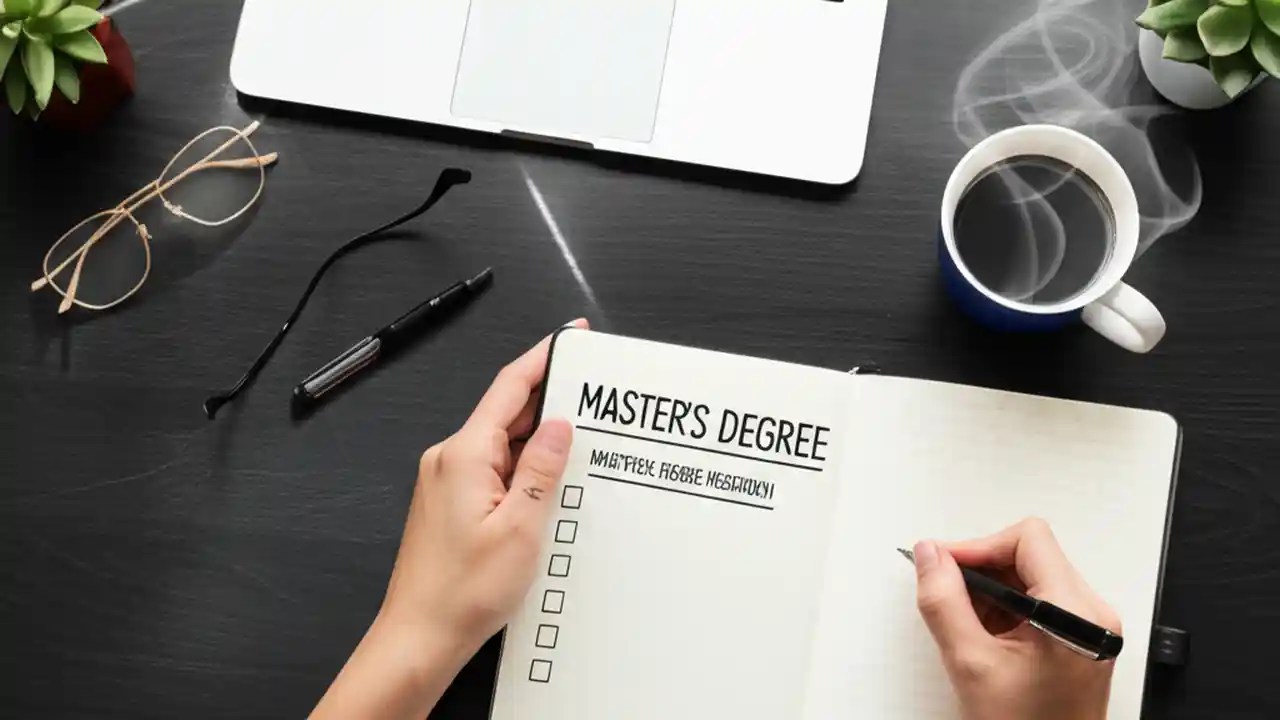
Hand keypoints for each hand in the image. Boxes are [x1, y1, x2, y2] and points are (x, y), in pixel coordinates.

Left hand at [311, 320, 585, 719]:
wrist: (419, 637)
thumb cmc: (462, 592)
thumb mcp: (522, 527)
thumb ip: (543, 469)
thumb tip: (558, 426)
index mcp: (464, 454)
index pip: (509, 387)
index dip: (543, 357)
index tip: (569, 337)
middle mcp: (450, 459)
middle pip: (506, 413)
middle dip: (550, 403)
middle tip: (594, 401)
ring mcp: (447, 481)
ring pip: (501, 444)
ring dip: (538, 443)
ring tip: (580, 448)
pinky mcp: (451, 503)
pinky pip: (493, 470)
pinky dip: (523, 469)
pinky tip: (548, 486)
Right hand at [913, 518, 1120, 719]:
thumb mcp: (971, 664)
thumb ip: (944, 602)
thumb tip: (928, 556)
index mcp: (1076, 613)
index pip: (1028, 539)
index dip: (979, 545)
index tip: (944, 564)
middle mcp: (1092, 614)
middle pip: (1029, 554)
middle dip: (981, 570)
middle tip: (944, 590)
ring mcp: (1088, 626)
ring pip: (1030, 576)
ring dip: (990, 591)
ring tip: (965, 624)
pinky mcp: (1078, 639)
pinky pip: (1037, 601)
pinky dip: (1003, 609)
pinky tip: (982, 637)